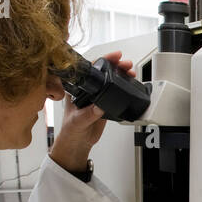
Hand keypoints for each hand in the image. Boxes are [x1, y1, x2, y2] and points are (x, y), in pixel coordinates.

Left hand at [48, 49, 134, 174]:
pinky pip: (115, 92)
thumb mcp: (78, 121)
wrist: (78, 143)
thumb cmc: (71, 131)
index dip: (102, 60)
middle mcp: (87, 90)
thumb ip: (88, 114)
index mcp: (76, 89)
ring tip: (130, 71)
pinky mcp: (105, 104)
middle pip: (103, 72)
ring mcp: (97, 96)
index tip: (113, 57)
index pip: (90, 69)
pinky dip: (123, 86)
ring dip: (121, 74)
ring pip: (110, 80)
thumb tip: (99, 106)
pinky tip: (129, 84)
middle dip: (116, 65)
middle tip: (126, 64)